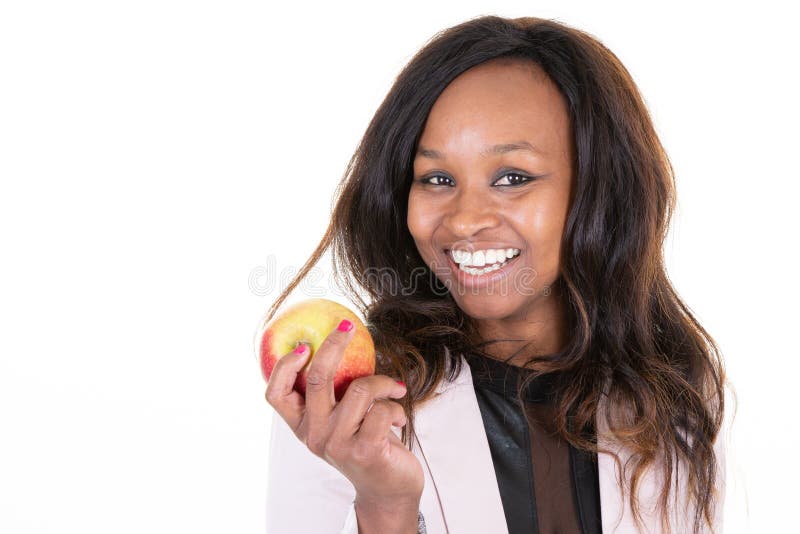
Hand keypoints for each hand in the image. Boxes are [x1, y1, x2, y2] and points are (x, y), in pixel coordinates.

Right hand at [265, 319, 423, 505]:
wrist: (388, 490)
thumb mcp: (342, 420)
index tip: (304, 345)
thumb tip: (339, 339)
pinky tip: (399, 418)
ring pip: (360, 390)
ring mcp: (337, 444)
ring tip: (394, 391)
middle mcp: (314, 435)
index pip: (275, 394)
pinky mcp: (364, 451)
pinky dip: (395, 406)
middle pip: (316, 378)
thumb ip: (335, 393)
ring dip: (384, 383)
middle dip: (333, 344)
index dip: (285, 366)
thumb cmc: (366, 444)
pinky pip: (381, 408)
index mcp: (302, 426)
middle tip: (347, 326)